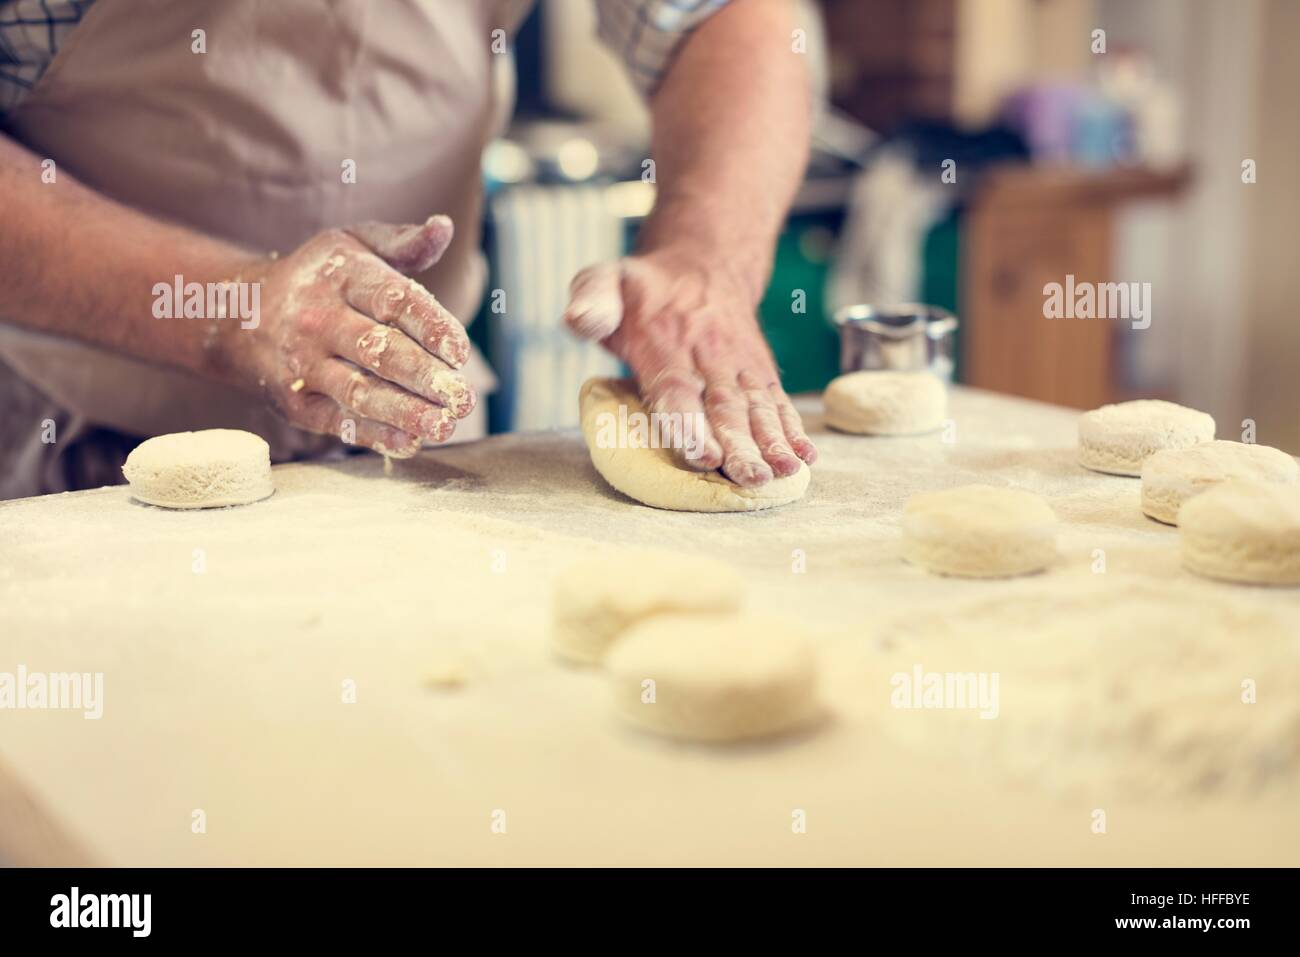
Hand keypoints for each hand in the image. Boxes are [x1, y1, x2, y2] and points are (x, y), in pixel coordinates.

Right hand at [221, 216, 475, 456]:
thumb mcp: (353, 244)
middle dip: (425, 376)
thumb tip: (444, 227)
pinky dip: (376, 435)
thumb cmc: (317, 277)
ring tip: (444, 425)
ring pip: (359, 391)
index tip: (461, 352)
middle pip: (379, 351)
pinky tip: (410, 442)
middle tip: (463, 398)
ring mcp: (304, 363)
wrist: (238, 314)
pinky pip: (339, 421)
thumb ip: (403, 242)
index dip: (431, 327)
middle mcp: (318, 319)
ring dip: (405, 412)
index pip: (393, 301)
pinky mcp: (296, 401)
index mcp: (341, 275)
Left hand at [563, 248, 815, 486]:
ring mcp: (739, 363)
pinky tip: (805, 458)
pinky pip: (777, 400)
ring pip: (756, 406)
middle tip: (750, 478)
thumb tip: (581, 320)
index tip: (702, 453)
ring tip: (783, 474)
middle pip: (724, 406)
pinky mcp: (759, 371)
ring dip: (772, 442)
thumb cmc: (643, 288)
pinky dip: (793, 429)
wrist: (704, 262)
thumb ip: (591, 300)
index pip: (676, 386)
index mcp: (665, 338)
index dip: (689, 422)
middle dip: (739, 445)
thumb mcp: (605, 279)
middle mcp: (708, 353)